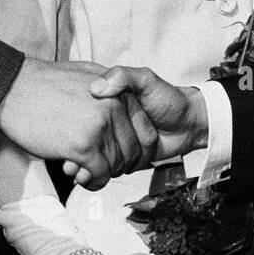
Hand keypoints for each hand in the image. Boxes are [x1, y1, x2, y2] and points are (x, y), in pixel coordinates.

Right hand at [0, 58, 157, 189]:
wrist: (14, 89)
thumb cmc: (47, 84)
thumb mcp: (90, 76)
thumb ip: (112, 90)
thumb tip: (124, 107)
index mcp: (121, 92)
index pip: (146, 132)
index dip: (138, 151)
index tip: (125, 159)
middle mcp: (116, 107)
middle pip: (133, 151)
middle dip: (121, 166)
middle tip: (104, 169)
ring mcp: (100, 126)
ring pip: (117, 165)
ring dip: (104, 174)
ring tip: (88, 172)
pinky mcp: (83, 145)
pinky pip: (100, 174)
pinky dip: (94, 182)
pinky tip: (83, 179)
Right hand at [62, 67, 206, 186]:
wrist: (189, 123)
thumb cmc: (167, 98)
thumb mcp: (145, 80)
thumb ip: (124, 77)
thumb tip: (97, 88)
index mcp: (109, 104)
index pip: (85, 119)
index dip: (74, 129)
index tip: (64, 137)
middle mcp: (107, 122)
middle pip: (85, 143)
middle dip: (77, 155)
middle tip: (68, 163)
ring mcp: (112, 142)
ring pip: (92, 158)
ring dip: (82, 168)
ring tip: (73, 172)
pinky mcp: (121, 159)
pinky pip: (102, 170)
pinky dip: (93, 177)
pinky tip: (85, 177)